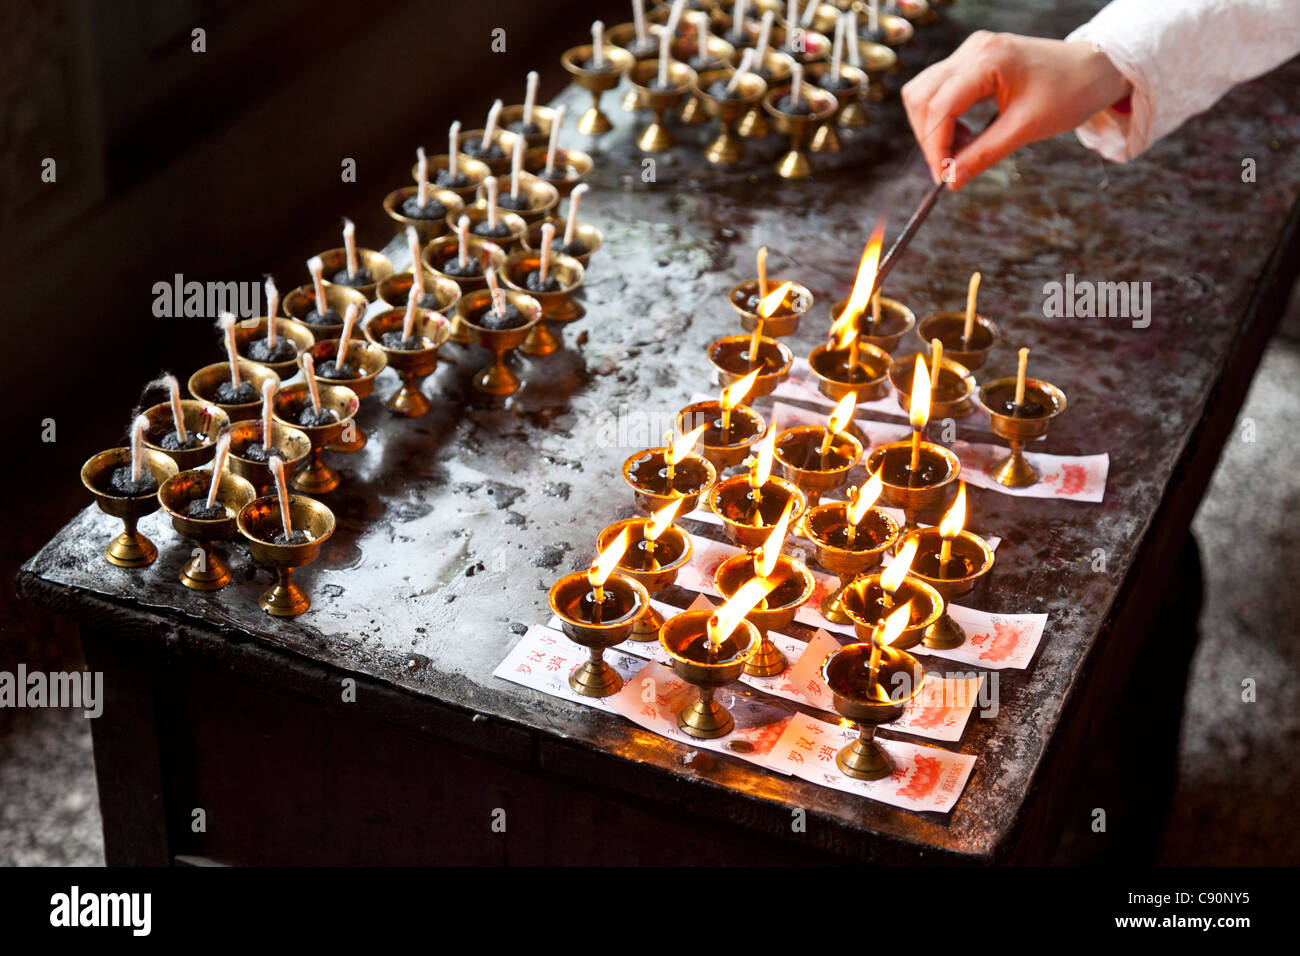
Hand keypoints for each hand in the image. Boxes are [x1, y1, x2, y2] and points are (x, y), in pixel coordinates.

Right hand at [901, 32, 1130, 189]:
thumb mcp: (1025, 129)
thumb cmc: (1069, 92)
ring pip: (924, 91)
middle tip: (948, 168)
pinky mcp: (973, 61)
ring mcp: (971, 52)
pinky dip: (943, 117)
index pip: (939, 106)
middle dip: (929, 137)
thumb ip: (983, 155)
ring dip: (932, 127)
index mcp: (987, 60)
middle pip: (921, 96)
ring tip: (959, 150)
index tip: (942, 176)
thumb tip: (950, 179)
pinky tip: (965, 134)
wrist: (1094, 69)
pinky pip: (939, 89)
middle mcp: (973, 50)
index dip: (935, 146)